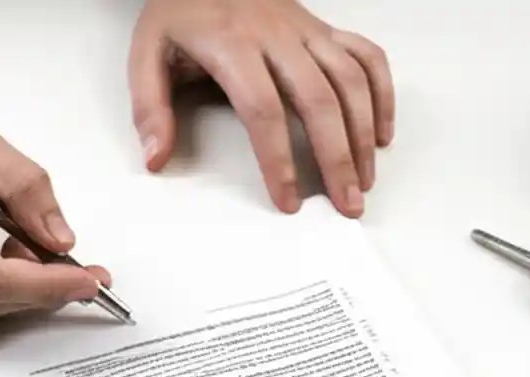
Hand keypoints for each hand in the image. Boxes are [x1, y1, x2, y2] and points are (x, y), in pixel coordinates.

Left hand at [128, 0, 393, 217]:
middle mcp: (278, 35)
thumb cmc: (181, 14)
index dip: (278, 160)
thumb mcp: (147, 54)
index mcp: (232, 44)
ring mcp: (307, 30)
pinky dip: (382, 93)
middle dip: (337, 158)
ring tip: (364, 181)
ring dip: (363, 134)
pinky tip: (380, 133)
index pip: (263, 110)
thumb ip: (150, 108)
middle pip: (318, 100)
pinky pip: (366, 56)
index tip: (288, 200)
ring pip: (350, 81)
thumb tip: (156, 158)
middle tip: (346, 205)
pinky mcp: (324, 28)